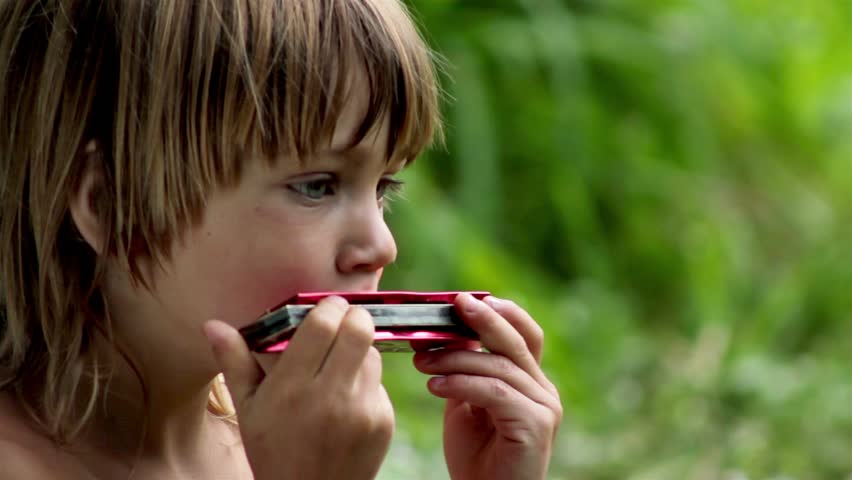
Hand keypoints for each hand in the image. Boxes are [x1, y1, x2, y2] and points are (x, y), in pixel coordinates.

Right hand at [203, 296, 393, 479]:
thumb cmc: (272, 451)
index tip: (324, 308)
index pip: (323, 324)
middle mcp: (330, 397)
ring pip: (373, 354)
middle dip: (353, 317)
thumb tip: (213, 324)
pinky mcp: (383, 422)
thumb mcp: (248, 409)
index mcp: (291, 388)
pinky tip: (347, 398)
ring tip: (340, 362)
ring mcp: (361, 410)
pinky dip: (366, 382)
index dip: (328, 307)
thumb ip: (234, 362)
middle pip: (359, 330)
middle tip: (342, 320)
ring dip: (359, 349)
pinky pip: (379, 383)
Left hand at [413, 294, 561, 479]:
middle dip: (481, 319)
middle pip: (515, 341)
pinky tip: (434, 386)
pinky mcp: (535, 425)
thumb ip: (464, 371)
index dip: (500, 312)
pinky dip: (461, 384)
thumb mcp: (466, 404)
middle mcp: (543, 390)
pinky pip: (494, 392)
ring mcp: (544, 407)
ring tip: (422, 360)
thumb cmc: (477, 457)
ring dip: (455, 359)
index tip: (464, 299)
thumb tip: (440, 334)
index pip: (525, 333)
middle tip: (451, 305)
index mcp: (530, 381)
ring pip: (498, 366)